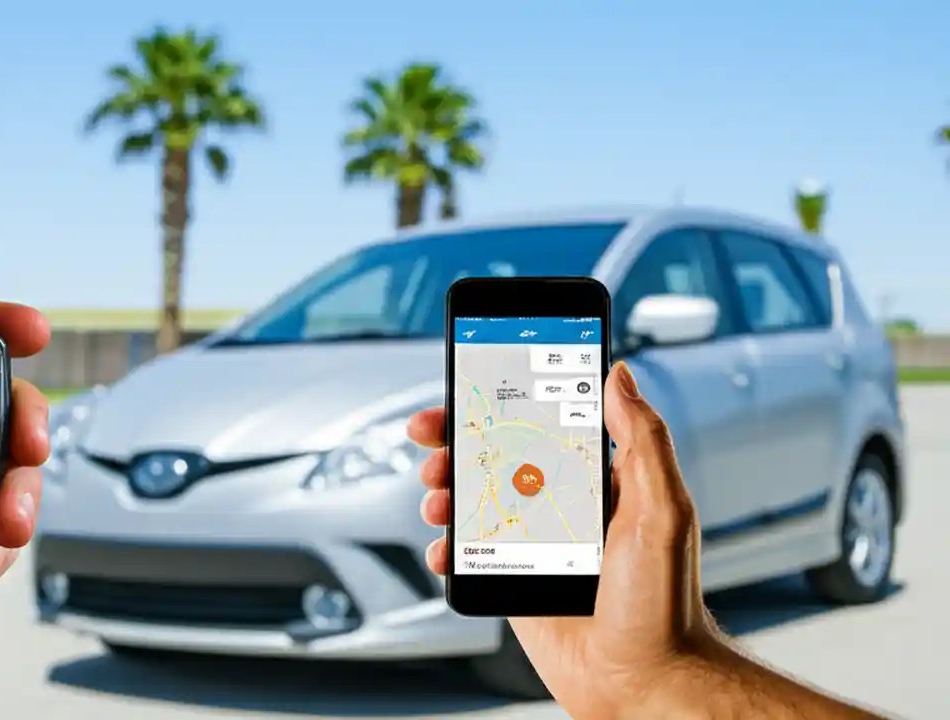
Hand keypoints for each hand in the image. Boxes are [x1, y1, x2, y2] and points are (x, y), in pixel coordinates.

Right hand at [409, 362, 724, 716]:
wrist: (641, 682)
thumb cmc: (664, 604)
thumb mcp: (662, 510)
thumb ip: (643, 439)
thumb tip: (620, 375)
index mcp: (598, 480)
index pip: (543, 424)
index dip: (503, 402)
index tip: (470, 387)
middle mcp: (562, 505)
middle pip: (496, 456)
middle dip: (456, 442)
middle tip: (431, 438)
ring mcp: (533, 542)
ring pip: (474, 500)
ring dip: (444, 491)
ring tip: (437, 499)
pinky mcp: (511, 579)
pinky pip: (468, 555)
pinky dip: (446, 547)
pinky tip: (444, 550)